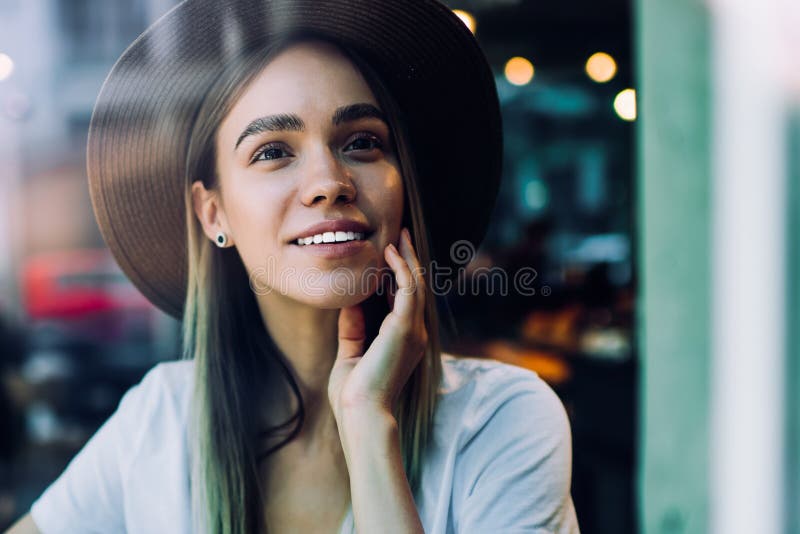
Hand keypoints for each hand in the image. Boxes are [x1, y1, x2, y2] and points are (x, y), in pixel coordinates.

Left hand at [328, 227, 428, 419]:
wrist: (361, 414)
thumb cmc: (354, 394)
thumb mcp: (351, 353)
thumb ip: (353, 328)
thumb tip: (351, 302)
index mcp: (404, 341)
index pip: (404, 301)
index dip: (398, 276)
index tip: (388, 254)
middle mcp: (414, 334)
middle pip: (415, 288)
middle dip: (408, 260)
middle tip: (401, 235)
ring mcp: (413, 330)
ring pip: (416, 284)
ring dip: (407, 258)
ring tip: (399, 235)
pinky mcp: (406, 328)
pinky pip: (409, 288)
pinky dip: (401, 268)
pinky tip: (389, 252)